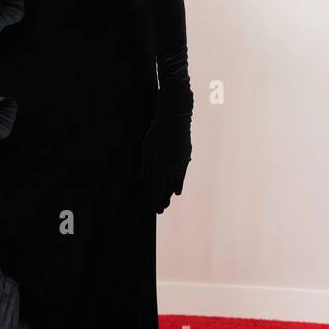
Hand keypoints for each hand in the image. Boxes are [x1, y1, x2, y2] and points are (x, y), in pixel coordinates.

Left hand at [139, 91, 191, 212]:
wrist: (176, 118)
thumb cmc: (157, 132)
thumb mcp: (147, 148)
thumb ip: (146, 166)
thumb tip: (143, 180)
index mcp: (163, 167)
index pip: (157, 189)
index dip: (154, 200)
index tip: (151, 209)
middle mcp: (174, 168)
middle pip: (168, 189)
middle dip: (163, 200)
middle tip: (160, 210)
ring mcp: (182, 163)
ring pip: (176, 183)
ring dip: (171, 194)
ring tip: (167, 202)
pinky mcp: (186, 157)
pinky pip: (181, 175)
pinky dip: (178, 183)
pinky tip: (177, 189)